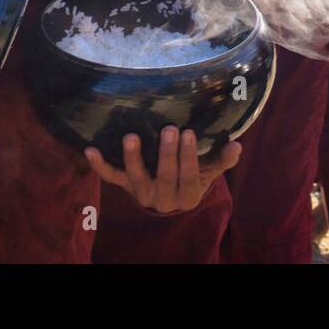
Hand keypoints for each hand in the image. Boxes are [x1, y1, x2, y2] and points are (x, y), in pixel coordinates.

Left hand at [84, 126, 241, 213]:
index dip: (187, 157)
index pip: (188, 177)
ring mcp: (141, 192)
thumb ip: (222, 159)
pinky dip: (100, 166)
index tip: (188, 133)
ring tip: (132, 137)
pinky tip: (90, 150)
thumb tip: (238, 145)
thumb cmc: (193, 176)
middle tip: (169, 129)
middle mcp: (163, 199)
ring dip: (133, 158)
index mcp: (187, 196)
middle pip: (164, 177)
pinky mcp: (125, 186)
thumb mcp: (210, 171)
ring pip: (136, 178)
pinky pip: (111, 178)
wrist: (170, 198)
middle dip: (166, 154)